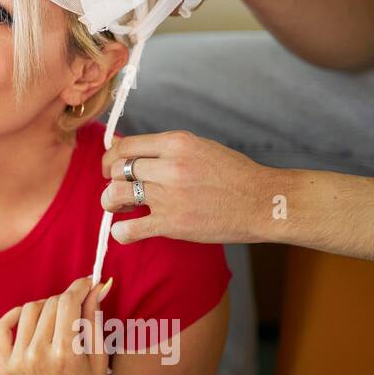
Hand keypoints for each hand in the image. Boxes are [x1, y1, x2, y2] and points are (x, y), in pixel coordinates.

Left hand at [0, 275, 109, 374]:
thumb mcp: (100, 359)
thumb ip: (96, 320)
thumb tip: (97, 287)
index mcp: (66, 354)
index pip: (68, 302)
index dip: (79, 286)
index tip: (87, 282)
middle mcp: (39, 355)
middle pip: (51, 304)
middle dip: (67, 298)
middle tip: (76, 303)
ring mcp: (18, 361)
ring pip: (29, 310)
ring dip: (46, 305)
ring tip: (57, 316)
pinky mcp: (4, 367)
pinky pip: (2, 327)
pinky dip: (14, 314)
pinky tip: (28, 316)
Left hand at [100, 131, 277, 244]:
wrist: (262, 202)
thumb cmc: (233, 174)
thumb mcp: (198, 148)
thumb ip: (163, 149)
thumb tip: (123, 147)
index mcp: (176, 143)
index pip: (125, 146)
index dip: (110, 157)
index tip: (110, 167)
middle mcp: (169, 166)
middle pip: (118, 170)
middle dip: (112, 180)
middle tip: (119, 190)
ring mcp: (169, 196)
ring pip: (115, 194)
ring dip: (110, 201)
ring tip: (120, 206)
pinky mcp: (172, 224)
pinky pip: (129, 229)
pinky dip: (121, 231)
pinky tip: (126, 230)